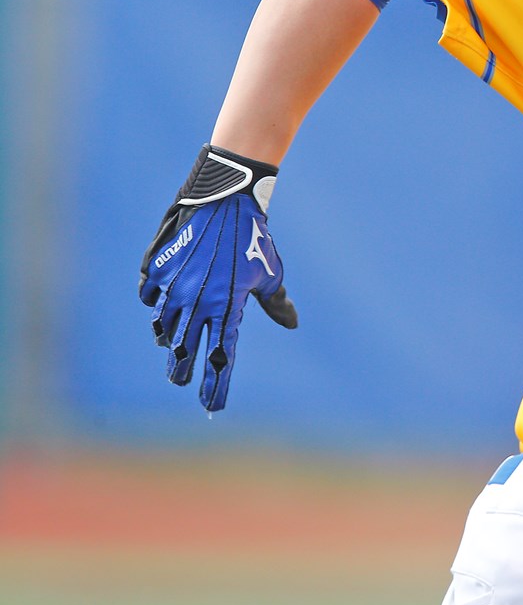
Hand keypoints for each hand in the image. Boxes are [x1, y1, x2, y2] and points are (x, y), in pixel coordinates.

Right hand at [139, 144, 297, 410]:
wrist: (228, 199)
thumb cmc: (255, 238)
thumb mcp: (270, 273)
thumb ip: (276, 303)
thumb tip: (292, 324)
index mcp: (229, 307)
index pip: (221, 357)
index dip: (216, 384)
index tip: (213, 406)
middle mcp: (198, 301)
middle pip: (185, 349)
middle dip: (182, 369)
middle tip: (181, 380)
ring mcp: (174, 286)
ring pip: (164, 325)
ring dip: (168, 337)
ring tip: (172, 345)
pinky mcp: (159, 268)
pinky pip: (149, 295)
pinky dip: (154, 303)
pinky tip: (159, 306)